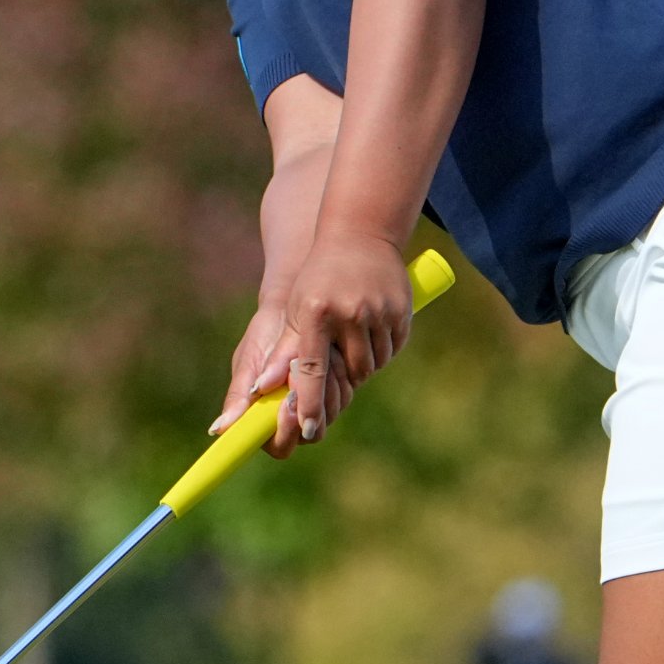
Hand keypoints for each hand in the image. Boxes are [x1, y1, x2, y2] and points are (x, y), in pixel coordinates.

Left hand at [260, 229, 416, 452]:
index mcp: (316, 314)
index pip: (313, 370)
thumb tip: (262, 390)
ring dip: (364, 364)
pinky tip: (372, 330)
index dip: (310, 403)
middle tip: (337, 363)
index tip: (308, 429)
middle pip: (350, 373)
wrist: (359, 233)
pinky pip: (393, 349)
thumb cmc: (318, 277)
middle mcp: (348, 313)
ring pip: (374, 364)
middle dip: (344, 378)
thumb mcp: (299, 308)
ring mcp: (377, 311)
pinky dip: (382, 349)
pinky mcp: (401, 311)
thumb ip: (286, 352)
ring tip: (353, 340)